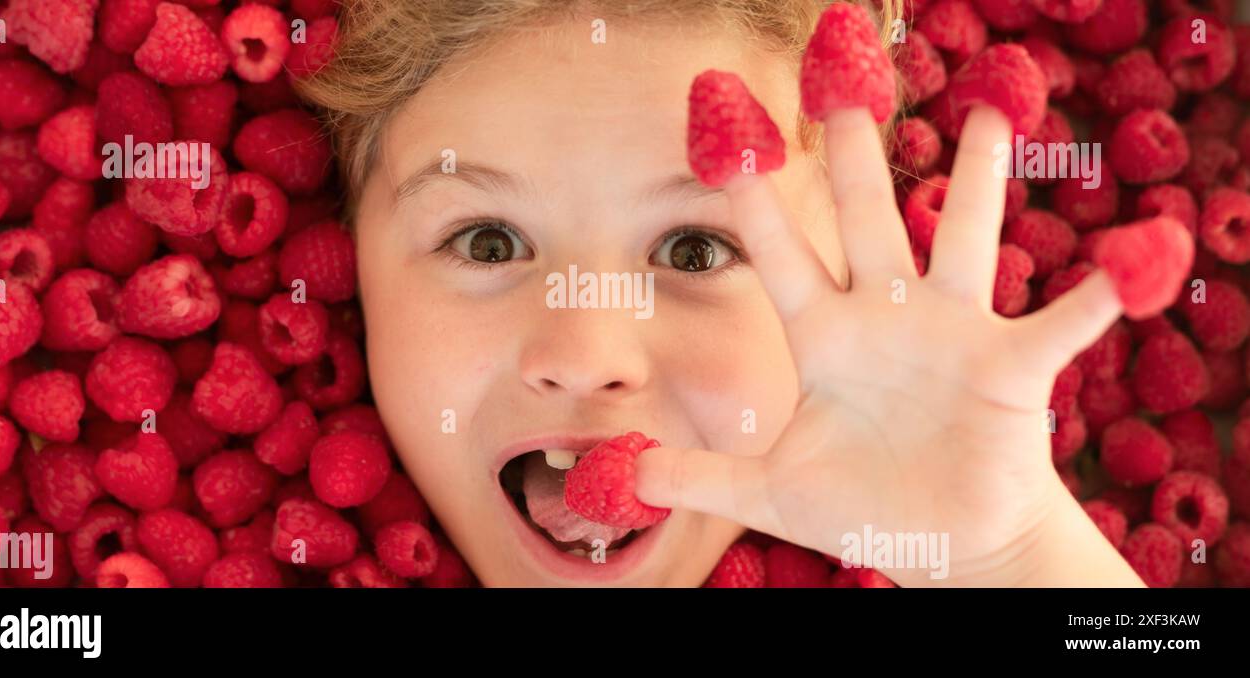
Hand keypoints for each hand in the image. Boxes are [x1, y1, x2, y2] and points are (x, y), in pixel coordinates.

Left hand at [636, 106, 1143, 586]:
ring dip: (975, 181)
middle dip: (851, 152)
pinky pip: (1056, 327)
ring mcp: (951, 333)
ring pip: (962, 239)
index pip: (780, 254)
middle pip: (864, 216)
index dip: (753, 198)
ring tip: (987, 111)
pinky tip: (1125, 267)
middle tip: (840, 81)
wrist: (948, 540)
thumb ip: (703, 477)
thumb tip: (631, 477)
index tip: (727, 138)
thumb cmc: (865, 506)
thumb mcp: (771, 493)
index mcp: (825, 337)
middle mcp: (885, 317)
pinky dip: (1091, 302)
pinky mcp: (1009, 369)